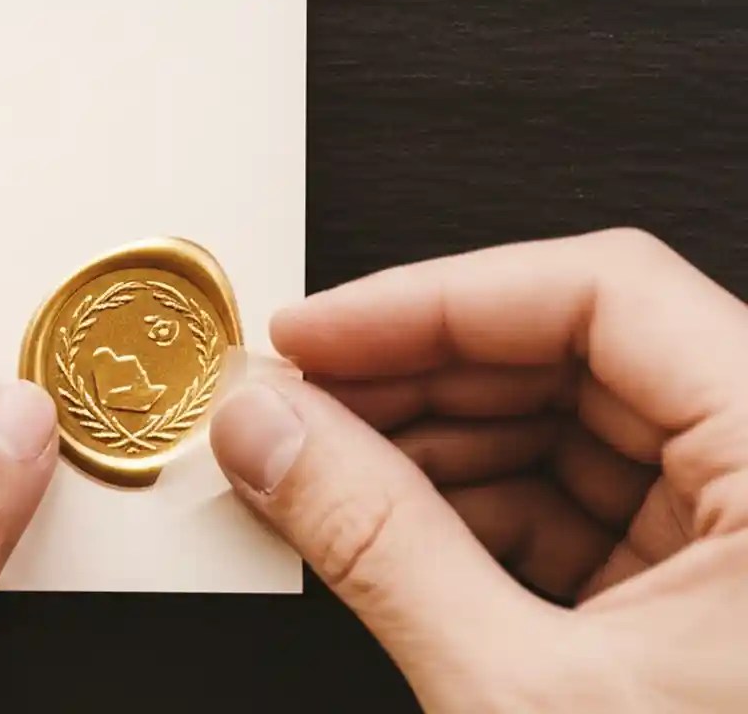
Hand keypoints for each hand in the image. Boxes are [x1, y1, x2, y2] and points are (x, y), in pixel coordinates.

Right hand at [211, 229, 747, 711]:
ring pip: (568, 428)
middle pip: (577, 353)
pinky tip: (385, 524)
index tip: (315, 331)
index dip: (435, 296)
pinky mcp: (704, 591)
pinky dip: (470, 511)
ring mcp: (747, 536)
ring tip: (317, 466)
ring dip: (430, 444)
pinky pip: (572, 504)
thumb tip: (268, 432)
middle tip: (293, 402)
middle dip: (414, 375)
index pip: (603, 293)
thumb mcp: (523, 698)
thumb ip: (377, 542)